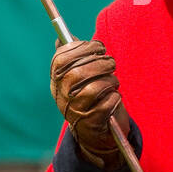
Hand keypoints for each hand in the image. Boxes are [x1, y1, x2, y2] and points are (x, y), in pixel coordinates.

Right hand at [50, 37, 129, 168]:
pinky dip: (115, 98)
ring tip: (114, 83)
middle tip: (111, 63)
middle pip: (78, 72)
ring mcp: (75, 111)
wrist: (94, 133)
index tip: (98, 47)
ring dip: (110, 81)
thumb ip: (72, 57)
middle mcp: (62, 97)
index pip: (61, 59)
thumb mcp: (77, 78)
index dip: (82, 48)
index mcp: (57, 81)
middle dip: (101, 63)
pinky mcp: (91, 123)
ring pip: (94, 88)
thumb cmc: (89, 98)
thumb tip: (61, 38)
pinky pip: (106, 104)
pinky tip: (115, 98)